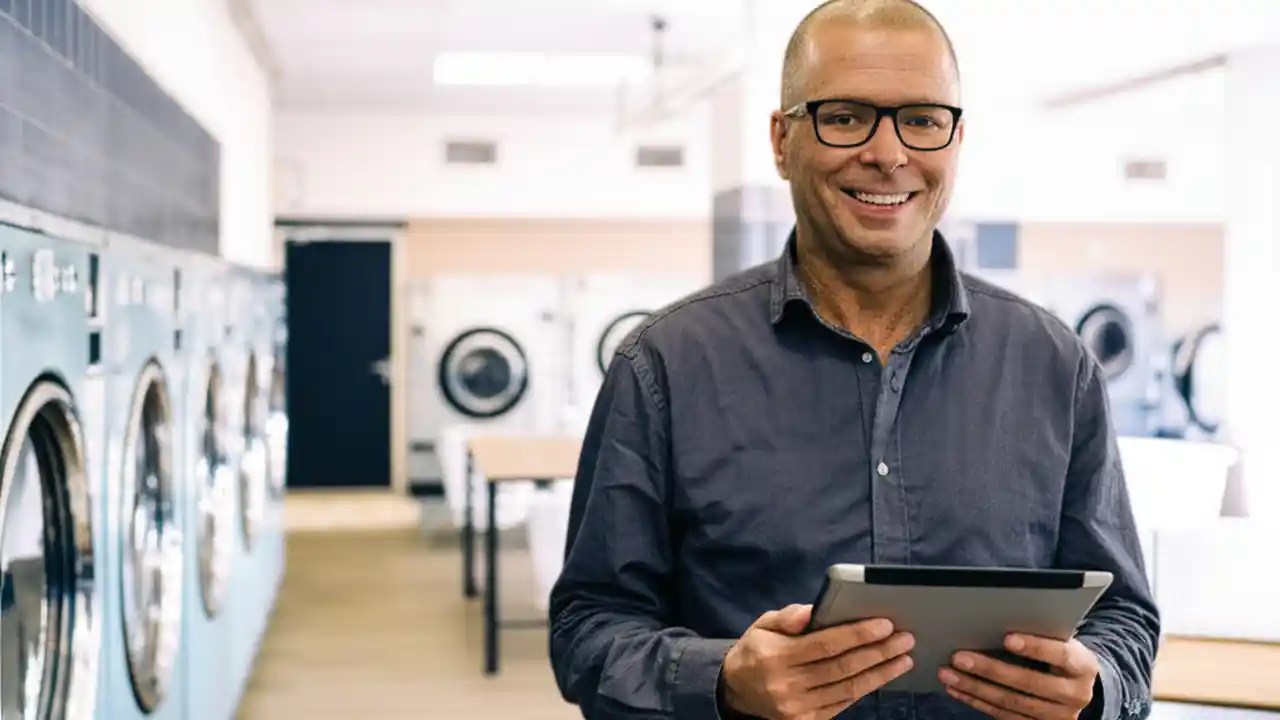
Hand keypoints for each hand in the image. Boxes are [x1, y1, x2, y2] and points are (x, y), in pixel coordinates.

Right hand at [720, 604, 915, 719]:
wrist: (737, 690)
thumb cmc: (757, 650)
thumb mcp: (763, 625)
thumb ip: (787, 617)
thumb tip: (812, 612)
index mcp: (776, 656)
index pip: (825, 644)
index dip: (858, 635)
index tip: (885, 624)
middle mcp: (787, 685)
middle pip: (842, 668)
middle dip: (878, 652)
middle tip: (905, 639)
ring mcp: (798, 708)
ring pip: (848, 689)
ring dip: (880, 674)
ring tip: (904, 658)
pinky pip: (842, 704)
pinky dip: (865, 689)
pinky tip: (882, 676)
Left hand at [938, 634, 1099, 719]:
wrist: (1077, 686)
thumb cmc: (1058, 653)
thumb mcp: (1059, 640)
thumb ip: (1039, 633)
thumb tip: (994, 618)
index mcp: (1082, 665)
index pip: (1060, 654)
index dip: (1035, 647)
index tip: (1008, 637)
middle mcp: (1075, 695)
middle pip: (1028, 683)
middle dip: (990, 669)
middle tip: (959, 657)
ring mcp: (1057, 716)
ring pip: (1011, 703)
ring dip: (975, 688)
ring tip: (948, 673)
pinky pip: (1003, 716)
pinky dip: (977, 702)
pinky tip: (957, 689)